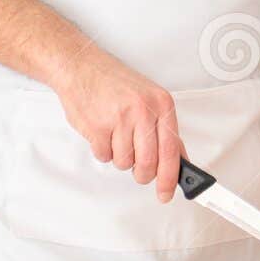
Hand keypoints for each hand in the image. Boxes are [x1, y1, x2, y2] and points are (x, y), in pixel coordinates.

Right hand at [54, 49, 184, 202]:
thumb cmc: (114, 82)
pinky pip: (104, 156)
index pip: (172, 150)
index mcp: (161, 104)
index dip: (170, 178)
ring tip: (116, 134)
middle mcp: (143, 111)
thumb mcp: (149, 99)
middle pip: (148, 163)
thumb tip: (178, 160)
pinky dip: (103, 151)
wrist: (81, 67)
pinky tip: (103, 131)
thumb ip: (164, 129)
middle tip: (138, 168)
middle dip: (142, 173)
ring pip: (125, 163)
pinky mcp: (98, 128)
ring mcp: (120, 119)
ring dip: (120, 157)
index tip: (167, 193)